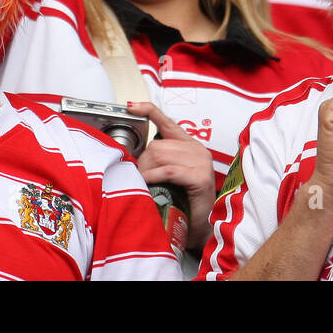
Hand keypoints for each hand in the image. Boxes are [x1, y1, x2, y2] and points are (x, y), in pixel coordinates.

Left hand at [130, 101, 217, 249]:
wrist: (201, 226)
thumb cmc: (184, 202)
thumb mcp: (171, 176)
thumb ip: (160, 161)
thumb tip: (136, 157)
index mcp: (190, 145)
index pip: (167, 121)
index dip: (148, 111)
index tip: (131, 106)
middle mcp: (197, 149)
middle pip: (158, 145)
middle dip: (142, 162)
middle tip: (138, 178)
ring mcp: (201, 162)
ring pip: (161, 156)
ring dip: (146, 170)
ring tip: (143, 184)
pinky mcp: (201, 177)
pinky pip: (169, 170)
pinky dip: (155, 176)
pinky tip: (148, 183)